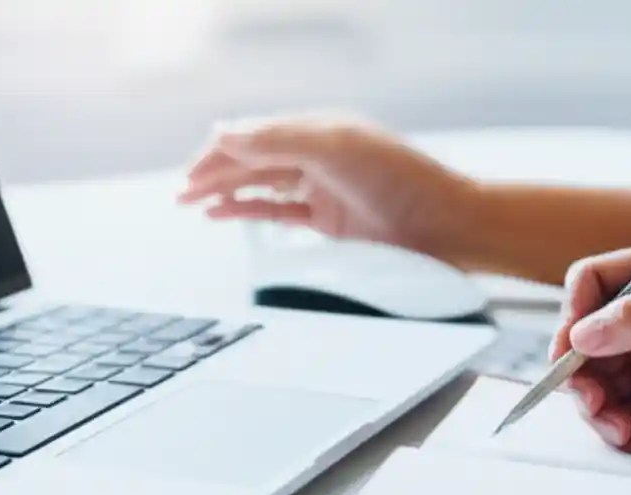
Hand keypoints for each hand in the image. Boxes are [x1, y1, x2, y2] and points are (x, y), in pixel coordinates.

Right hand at [177, 117, 482, 264]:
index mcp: (318, 130)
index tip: (191, 172)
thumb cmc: (404, 182)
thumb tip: (225, 131)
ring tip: (192, 203)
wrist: (448, 228)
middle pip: (253, 161)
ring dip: (226, 193)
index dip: (219, 153)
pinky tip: (225, 216)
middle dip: (214, 174)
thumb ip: (276, 140)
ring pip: (261, 187)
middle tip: (181, 192)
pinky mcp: (329, 222)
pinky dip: (249, 213)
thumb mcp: (334, 150)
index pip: (255, 137)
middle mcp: (318, 157)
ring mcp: (323, 189)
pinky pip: (278, 212)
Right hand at [551, 245, 630, 456]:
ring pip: (591, 378)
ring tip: (623, 429)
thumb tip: (580, 334)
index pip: (593, 280)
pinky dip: (618, 429)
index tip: (572, 347)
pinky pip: (612, 411)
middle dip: (581, 372)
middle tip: (592, 400)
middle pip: (582, 336)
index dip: (575, 312)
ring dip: (598, 408)